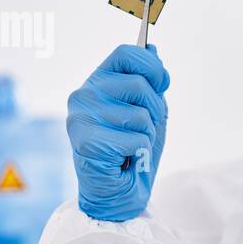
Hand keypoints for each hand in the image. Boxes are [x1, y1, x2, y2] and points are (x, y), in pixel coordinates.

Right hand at [67, 44, 169, 221]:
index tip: (162, 84)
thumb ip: (150, 83)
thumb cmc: (133, 153)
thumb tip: (153, 48)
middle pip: (139, 84)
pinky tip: (123, 162)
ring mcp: (81, 118)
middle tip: (141, 132)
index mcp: (98, 82)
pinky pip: (135, 139)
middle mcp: (84, 95)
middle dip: (153, 112)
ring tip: (130, 149)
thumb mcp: (149, 113)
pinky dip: (139, 155)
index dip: (152, 67)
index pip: (126, 53)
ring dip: (145, 137)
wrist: (119, 195)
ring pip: (140, 115)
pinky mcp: (85, 141)